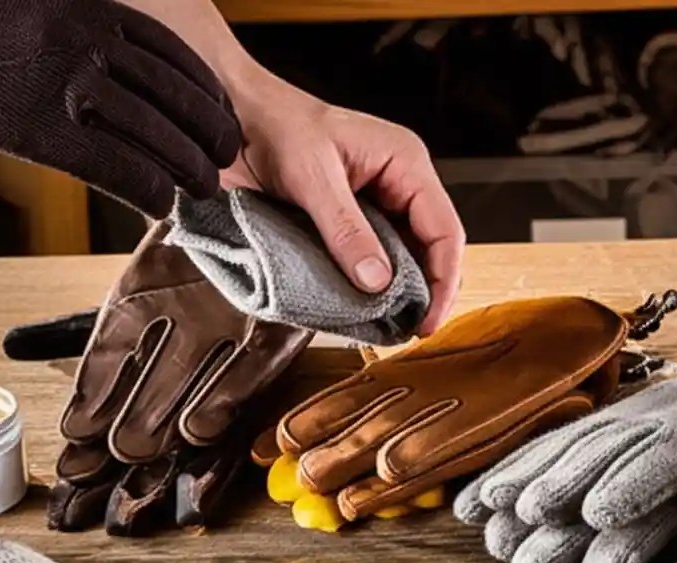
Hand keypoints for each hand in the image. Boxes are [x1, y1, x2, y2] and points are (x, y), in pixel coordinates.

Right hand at [0, 0, 241, 217]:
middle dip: (211, 137)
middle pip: (181, 103)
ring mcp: (72, 89)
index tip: (217, 117)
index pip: (180, 62)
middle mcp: (96, 47)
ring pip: (159, 140)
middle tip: (221, 160)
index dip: (207, 97)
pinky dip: (152, 191)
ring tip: (200, 189)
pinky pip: (121, 169)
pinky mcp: (45, 132)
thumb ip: (87, 27)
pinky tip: (163, 205)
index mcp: (101, 12)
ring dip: (190, 172)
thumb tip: (115, 58)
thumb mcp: (45, 6)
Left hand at [111, 0, 464, 333]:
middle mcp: (398, 184)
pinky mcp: (348, 220)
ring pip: (402, 257)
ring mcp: (375, 203)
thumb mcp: (312, 178)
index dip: (443, 279)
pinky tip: (361, 306)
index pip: (444, 229)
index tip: (427, 320)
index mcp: (404, 162)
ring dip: (395, 291)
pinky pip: (370, 257)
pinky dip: (368, 284)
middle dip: (424, 291)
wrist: (232, 117)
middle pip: (429, 247)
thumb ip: (346, 230)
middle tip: (409, 331)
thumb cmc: (274, 126)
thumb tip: (378, 282)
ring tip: (386, 326)